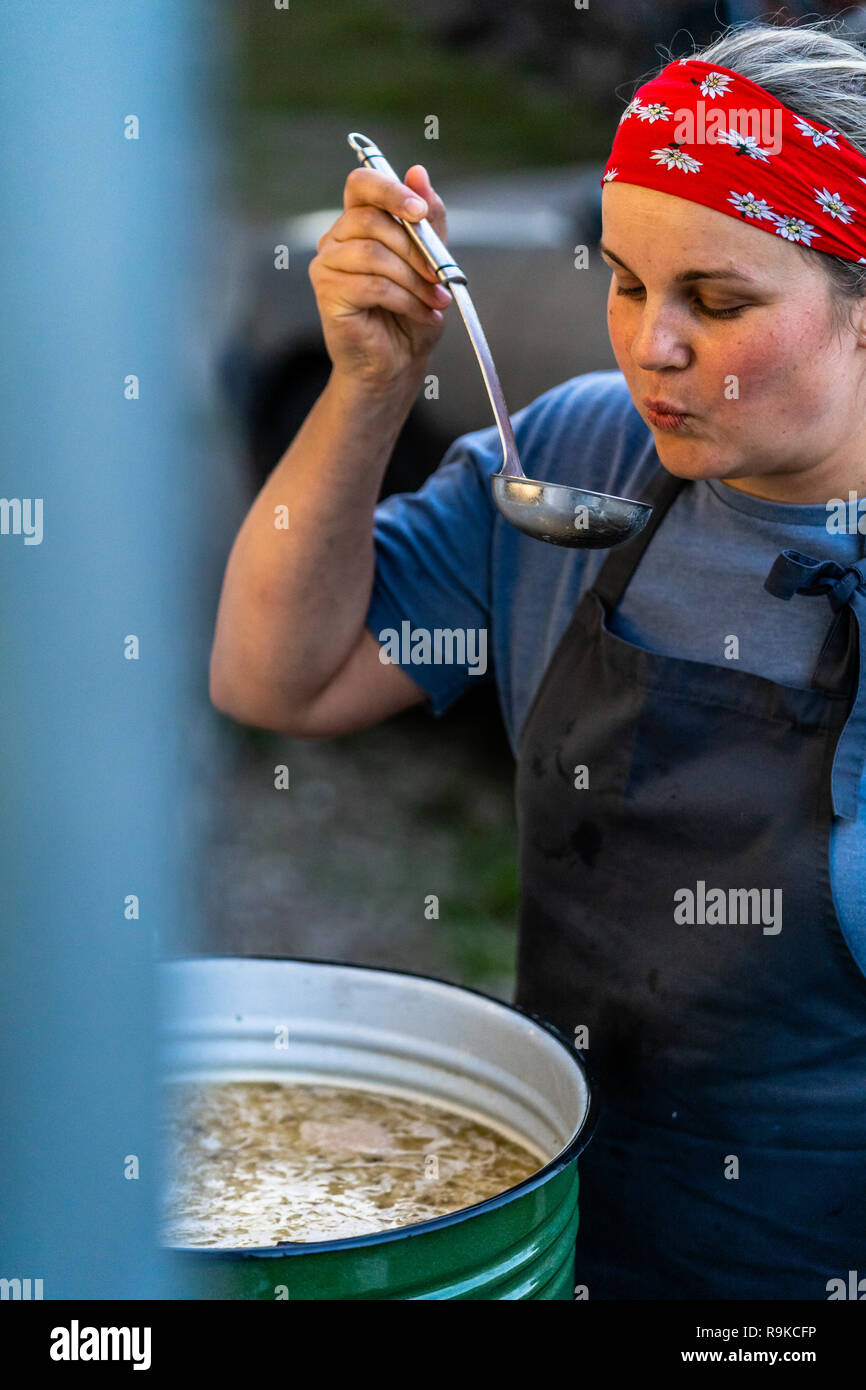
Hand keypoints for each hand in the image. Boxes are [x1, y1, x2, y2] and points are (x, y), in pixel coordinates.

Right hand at [309, 162, 451, 390]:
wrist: (395, 364)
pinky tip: (424, 315)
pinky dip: (406, 300)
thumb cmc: (410, 314)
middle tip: (442, 276)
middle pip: (373, 220)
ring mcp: (326, 265)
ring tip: (436, 302)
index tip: (420, 211)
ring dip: (415, 280)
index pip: (362, 183)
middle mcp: (336, 239)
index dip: (390, 189)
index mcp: (358, 222)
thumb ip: (428, 221)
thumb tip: (418, 171)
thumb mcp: (431, 262)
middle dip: (417, 249)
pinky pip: (372, 285)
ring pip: (374, 254)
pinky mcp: (326, 293)